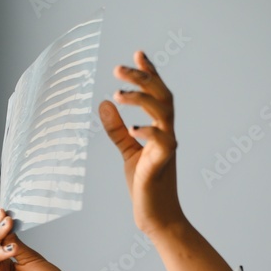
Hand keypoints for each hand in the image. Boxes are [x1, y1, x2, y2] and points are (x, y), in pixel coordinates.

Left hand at [99, 50, 185, 235]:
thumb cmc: (145, 184)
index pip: (158, 94)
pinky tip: (132, 128)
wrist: (157, 217)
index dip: (150, 72)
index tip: (138, 53)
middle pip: (163, 96)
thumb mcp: (128, 152)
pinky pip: (161, 142)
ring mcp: (167, 149)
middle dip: (143, 78)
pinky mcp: (162, 164)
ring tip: (117, 94)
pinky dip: (148, 132)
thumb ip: (117, 129)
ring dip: (141, 99)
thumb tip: (103, 104)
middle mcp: (167, 134)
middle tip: (118, 68)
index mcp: (160, 129)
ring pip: (163, 113)